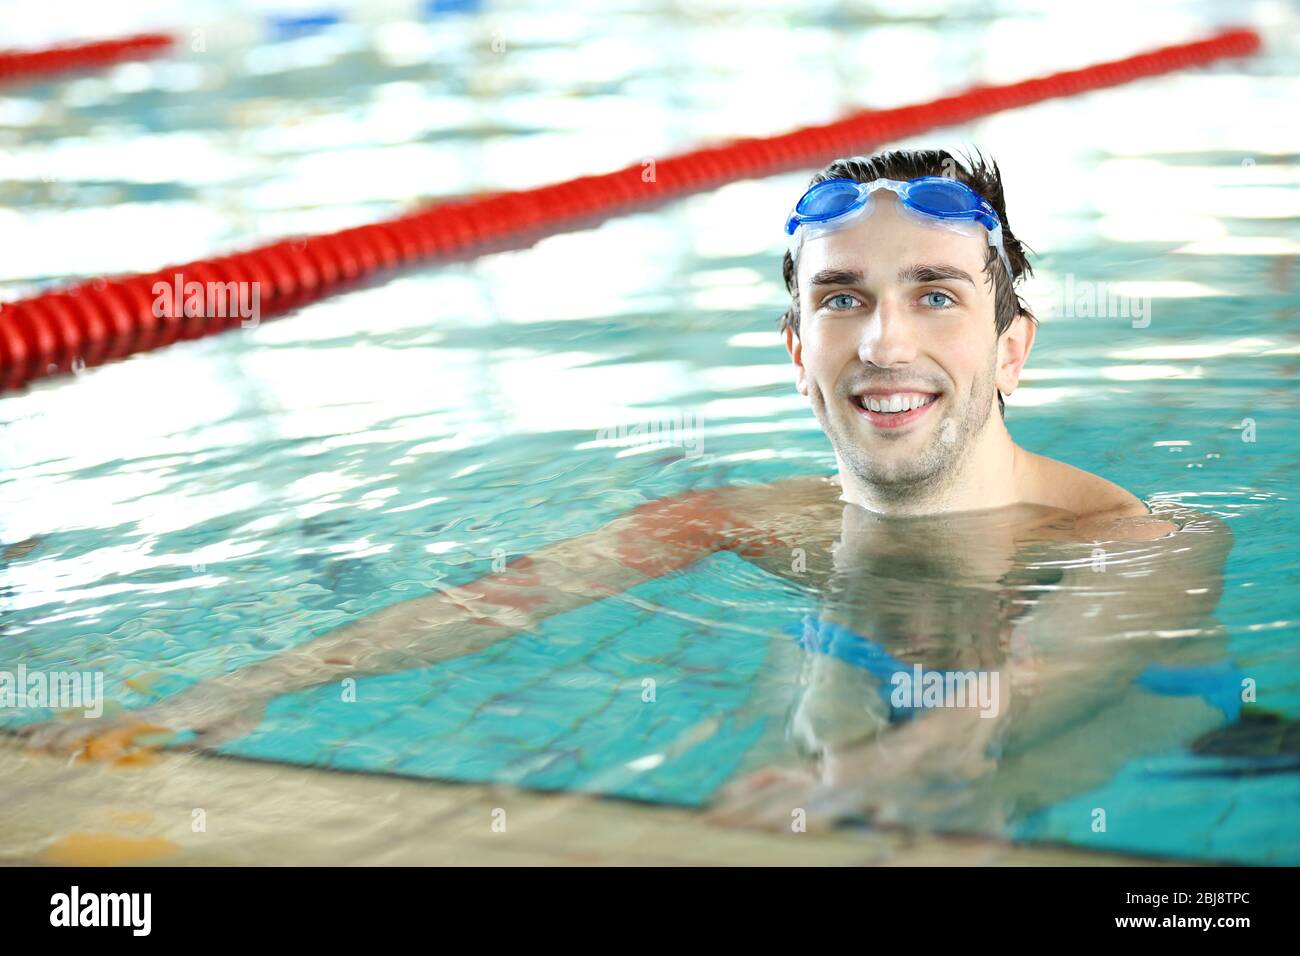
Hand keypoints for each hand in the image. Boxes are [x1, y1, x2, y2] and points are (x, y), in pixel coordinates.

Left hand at [18, 679, 270, 760]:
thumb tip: (169, 756)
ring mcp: (162, 712)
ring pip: (108, 725)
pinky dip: (109, 734)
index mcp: (162, 718)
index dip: (82, 733)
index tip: (55, 739)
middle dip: (63, 733)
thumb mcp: (219, 732)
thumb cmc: (246, 704)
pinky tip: (87, 742)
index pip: (113, 728)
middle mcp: (156, 714)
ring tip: (40, 743)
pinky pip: (134, 726)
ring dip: (73, 734)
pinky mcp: (172, 713)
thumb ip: (194, 744)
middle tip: (28, 740)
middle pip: (100, 725)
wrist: (262, 682)